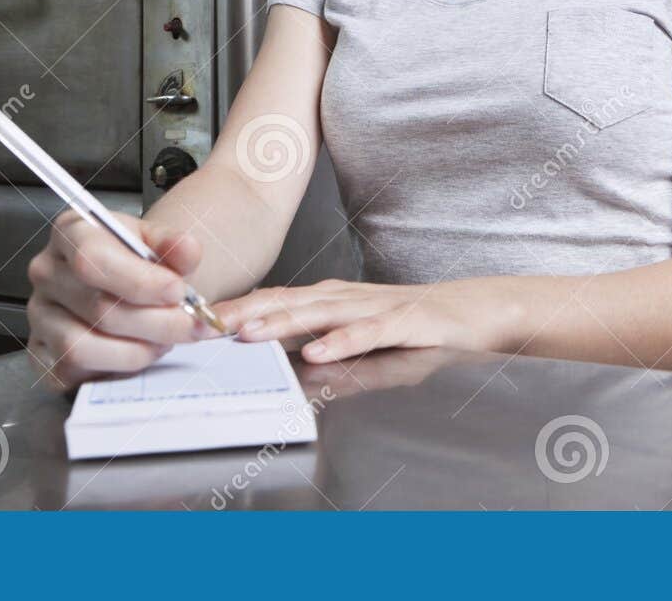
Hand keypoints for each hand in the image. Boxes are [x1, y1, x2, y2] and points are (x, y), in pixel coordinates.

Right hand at [25, 210, 210, 390]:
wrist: (123, 284)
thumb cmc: (136, 262)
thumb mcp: (156, 242)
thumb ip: (174, 245)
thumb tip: (188, 250)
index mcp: (71, 232)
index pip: (92, 258)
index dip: (140, 281)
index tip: (178, 291)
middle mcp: (46, 273)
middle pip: (99, 308)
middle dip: (158, 323)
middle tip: (194, 325)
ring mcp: (39, 316)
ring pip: (83, 347)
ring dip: (138, 350)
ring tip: (165, 341)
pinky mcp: (42, 356)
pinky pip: (75, 373)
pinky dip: (119, 371)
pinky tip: (143, 354)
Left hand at [211, 277, 515, 363]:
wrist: (472, 313)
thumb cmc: (416, 329)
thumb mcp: (363, 346)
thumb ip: (324, 357)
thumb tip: (286, 373)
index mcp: (330, 301)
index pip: (274, 302)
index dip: (237, 311)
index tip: (198, 323)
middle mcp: (345, 299)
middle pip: (287, 302)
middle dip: (244, 313)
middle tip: (205, 325)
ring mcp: (372, 308)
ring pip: (319, 313)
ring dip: (280, 324)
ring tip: (247, 334)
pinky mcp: (403, 322)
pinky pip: (367, 332)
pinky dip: (341, 342)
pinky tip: (318, 352)